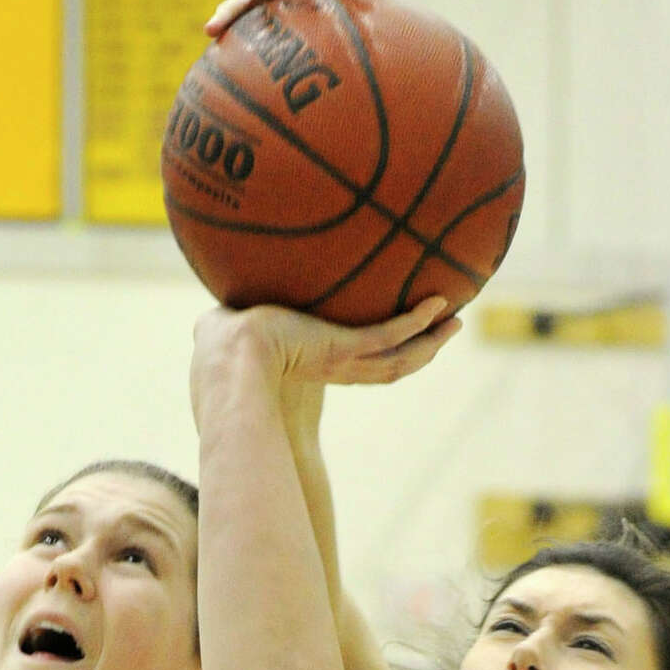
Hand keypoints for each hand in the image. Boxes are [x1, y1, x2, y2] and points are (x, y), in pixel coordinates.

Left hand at [201, 296, 458, 388]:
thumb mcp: (227, 329)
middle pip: (389, 366)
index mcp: (311, 365)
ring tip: (456, 321)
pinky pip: (387, 334)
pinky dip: (414, 320)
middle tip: (446, 332)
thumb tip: (213, 312)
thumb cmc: (217, 351)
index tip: (394, 341)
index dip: (378, 354)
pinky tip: (438, 301)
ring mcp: (340, 360)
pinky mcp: (341, 349)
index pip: (354, 364)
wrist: (226, 364)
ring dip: (429, 341)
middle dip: (419, 351)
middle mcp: (332, 367)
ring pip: (398, 356)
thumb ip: (230, 322)